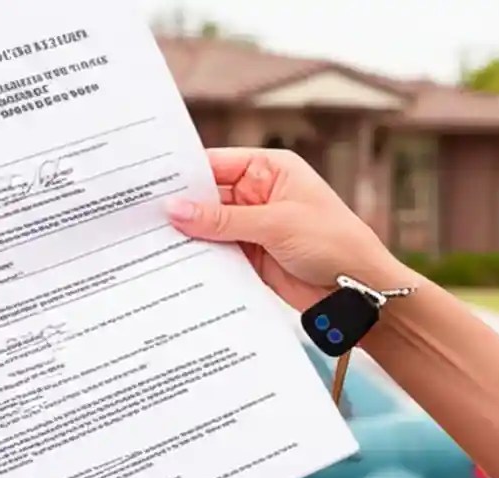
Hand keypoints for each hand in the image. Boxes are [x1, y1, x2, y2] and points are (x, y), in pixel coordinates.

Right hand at [165, 148, 417, 311]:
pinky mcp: (250, 257)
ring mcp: (252, 227)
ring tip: (147, 243)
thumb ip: (222, 219)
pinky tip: (173, 264)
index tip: (147, 186)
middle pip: (206, 198)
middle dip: (179, 209)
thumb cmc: (333, 242)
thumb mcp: (276, 224)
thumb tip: (175, 209)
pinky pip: (216, 254)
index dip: (183, 175)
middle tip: (139, 219)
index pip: (215, 165)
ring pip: (207, 228)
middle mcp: (257, 195)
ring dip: (186, 237)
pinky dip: (198, 259)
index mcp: (268, 169)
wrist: (360, 291)